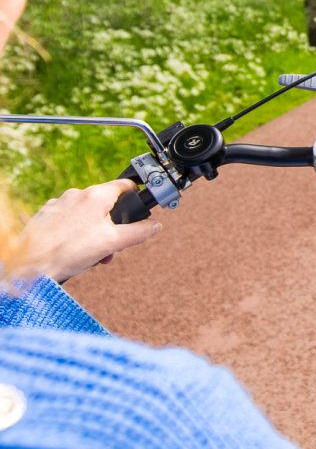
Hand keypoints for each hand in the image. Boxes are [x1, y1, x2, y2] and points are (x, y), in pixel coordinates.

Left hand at [21, 179, 161, 283]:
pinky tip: (72, 250)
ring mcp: (59, 203)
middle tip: (111, 247)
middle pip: (105, 204)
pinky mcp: (45, 215)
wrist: (28, 263)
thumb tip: (155, 226)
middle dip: (112, 226)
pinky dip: (74, 232)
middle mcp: (77, 194)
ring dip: (94, 231)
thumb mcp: (112, 243)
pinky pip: (68, 219)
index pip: (125, 185)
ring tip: (91, 256)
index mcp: (97, 195)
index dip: (136, 195)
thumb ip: (138, 232)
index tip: (139, 205)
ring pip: (86, 214)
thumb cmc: (68, 251)